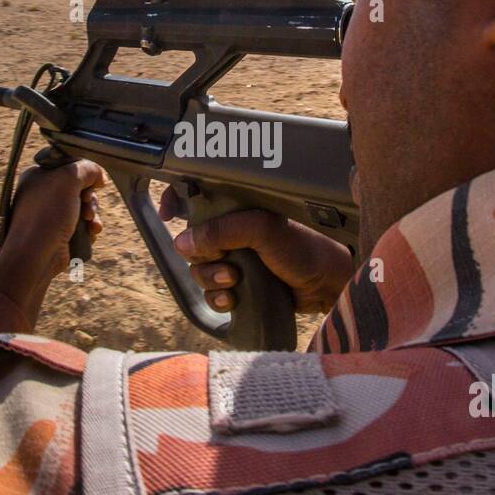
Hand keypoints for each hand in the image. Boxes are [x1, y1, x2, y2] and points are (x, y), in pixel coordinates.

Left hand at [0, 160, 105, 330]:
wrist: (36, 255)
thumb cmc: (47, 214)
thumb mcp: (68, 180)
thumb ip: (87, 169)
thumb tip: (99, 176)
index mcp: (38, 176)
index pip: (68, 166)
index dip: (85, 173)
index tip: (95, 182)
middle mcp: (43, 194)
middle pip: (80, 188)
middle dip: (90, 198)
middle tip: (87, 206)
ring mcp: (51, 215)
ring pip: (83, 207)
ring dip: (93, 214)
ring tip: (91, 224)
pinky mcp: (59, 233)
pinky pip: (82, 225)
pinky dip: (89, 228)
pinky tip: (91, 233)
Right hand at [160, 186, 353, 314]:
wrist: (326, 284)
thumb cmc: (303, 248)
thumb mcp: (262, 230)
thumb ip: (223, 230)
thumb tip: (183, 242)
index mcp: (237, 206)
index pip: (197, 195)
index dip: (176, 200)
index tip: (168, 214)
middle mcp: (233, 230)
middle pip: (192, 241)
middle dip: (202, 255)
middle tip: (225, 259)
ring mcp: (236, 257)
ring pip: (200, 269)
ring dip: (211, 279)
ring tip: (235, 282)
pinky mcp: (241, 283)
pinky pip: (212, 292)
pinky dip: (218, 297)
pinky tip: (234, 299)